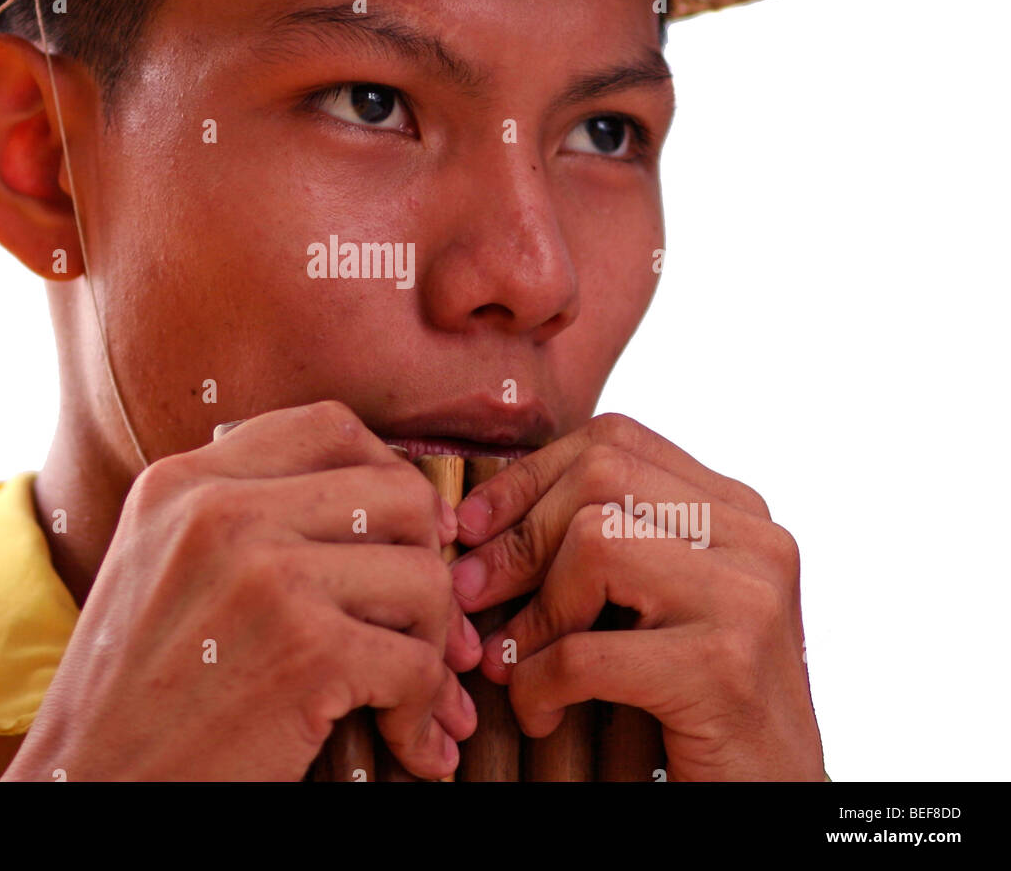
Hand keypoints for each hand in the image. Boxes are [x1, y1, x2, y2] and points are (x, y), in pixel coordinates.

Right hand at [3, 400, 479, 780]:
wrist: (89, 793)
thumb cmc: (134, 695)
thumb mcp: (162, 568)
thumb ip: (246, 518)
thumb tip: (385, 500)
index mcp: (185, 482)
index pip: (330, 427)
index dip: (386, 474)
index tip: (401, 535)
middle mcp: (222, 510)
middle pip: (397, 492)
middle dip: (427, 562)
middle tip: (420, 623)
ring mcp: (264, 574)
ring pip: (423, 575)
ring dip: (433, 644)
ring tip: (412, 691)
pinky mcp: (304, 650)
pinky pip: (417, 662)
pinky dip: (424, 711)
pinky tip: (407, 743)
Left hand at [448, 412, 823, 780]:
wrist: (771, 799)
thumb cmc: (698, 701)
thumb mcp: (659, 603)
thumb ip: (608, 543)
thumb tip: (479, 518)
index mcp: (738, 511)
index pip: (616, 442)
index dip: (529, 477)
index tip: (474, 525)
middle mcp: (755, 540)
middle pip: (599, 479)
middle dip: (516, 536)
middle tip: (471, 592)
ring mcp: (747, 599)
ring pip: (593, 544)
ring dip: (530, 613)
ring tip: (510, 662)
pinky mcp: (722, 669)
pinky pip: (585, 649)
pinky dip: (539, 684)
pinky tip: (539, 713)